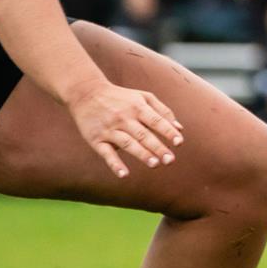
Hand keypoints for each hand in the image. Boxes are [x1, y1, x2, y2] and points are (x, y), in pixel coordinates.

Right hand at [64, 78, 183, 178]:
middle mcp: (124, 118)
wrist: (86, 93)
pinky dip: (114, 164)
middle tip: (170, 160)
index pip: (156, 120)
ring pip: (128, 143)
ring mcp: (110, 129)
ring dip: (141, 154)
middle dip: (158, 147)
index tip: (179, 142)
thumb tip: (180, 129)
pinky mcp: (96, 139)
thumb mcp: (143, 97)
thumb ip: (162, 111)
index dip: (168, 131)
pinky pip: (106, 153)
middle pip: (144, 134)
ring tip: (155, 164)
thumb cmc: (121, 97)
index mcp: (138, 107)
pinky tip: (124, 174)